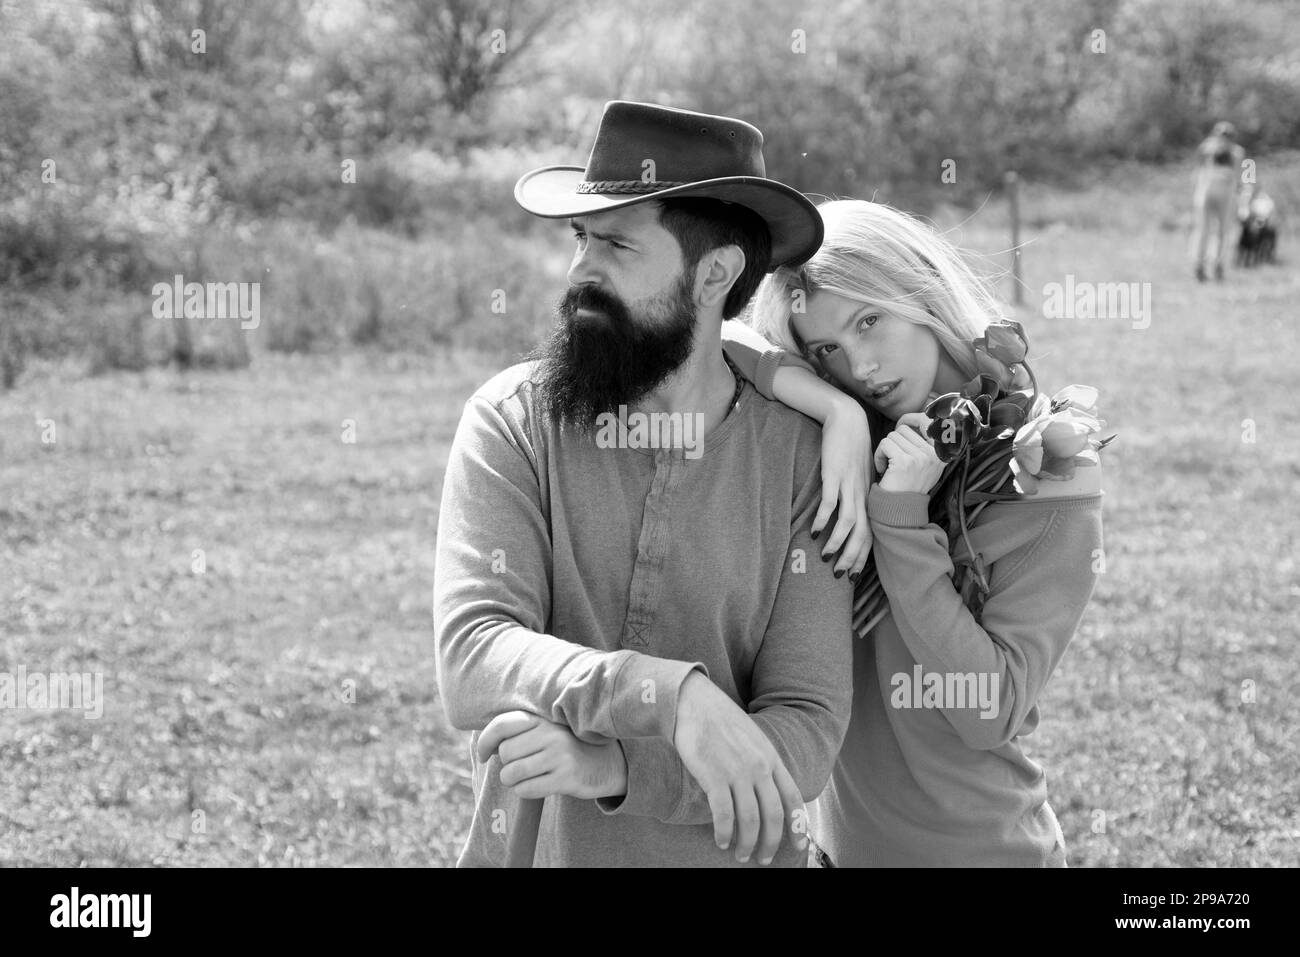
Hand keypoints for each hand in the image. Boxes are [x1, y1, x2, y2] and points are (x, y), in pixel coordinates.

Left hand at [477, 711, 626, 799]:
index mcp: (544, 719)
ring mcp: (559, 756)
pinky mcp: (565, 778)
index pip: (503, 725)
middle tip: (518, 766)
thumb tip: (485, 747)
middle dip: (505, 764)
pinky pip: (526, 789)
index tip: (483, 754)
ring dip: (512, 781)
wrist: (607, 764)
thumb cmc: (567, 748)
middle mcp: (551, 733)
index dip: (485, 741)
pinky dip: (524, 791)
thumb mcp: (548, 731)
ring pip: (512, 772)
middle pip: (505, 752)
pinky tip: (535, 786)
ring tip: (524, 778)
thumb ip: (521, 731)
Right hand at [673, 671, 804, 865]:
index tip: (799, 846)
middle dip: (770, 843)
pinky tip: (720, 840)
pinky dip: (724, 832)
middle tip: (762, 859)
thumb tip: (767, 790)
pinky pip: (724, 814)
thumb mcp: (753, 738)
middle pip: (774, 816)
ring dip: (747, 844)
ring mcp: (738, 772)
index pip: (793, 798)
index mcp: (771, 758)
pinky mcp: (714, 776)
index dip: (798, 826)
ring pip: (751, 820)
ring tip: (740, 854)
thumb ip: (763, 762)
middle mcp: (759, 767)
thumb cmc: (720, 720)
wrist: (694, 701)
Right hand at [813, 398, 872, 579]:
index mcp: (869, 495)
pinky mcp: (834, 474)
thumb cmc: (851, 447)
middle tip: (841, 575)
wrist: (848, 419)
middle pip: (863, 532)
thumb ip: (855, 494)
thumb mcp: (858, 473)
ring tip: (827, 557)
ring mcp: (849, 484)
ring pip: (849, 521)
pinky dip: (824, 519)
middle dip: (853, 557)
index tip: (854, 574)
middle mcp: (862, 493)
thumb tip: (847, 517)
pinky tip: (815, 531)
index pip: (871, 531)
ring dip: (839, 542)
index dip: (864, 555)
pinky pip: (831, 501)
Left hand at [874, 412, 944, 493]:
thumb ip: (924, 442)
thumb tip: (916, 417)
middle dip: (894, 441)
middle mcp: (934, 454)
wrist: (900, 509)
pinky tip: (884, 470)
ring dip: (885, 450)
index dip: (911, 418)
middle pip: (904, 428)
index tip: (901, 426)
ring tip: (889, 467)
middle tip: (893, 458)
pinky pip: (885, 444)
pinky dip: (879, 456)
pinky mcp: (905, 462)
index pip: (928, 420)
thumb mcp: (925, 463)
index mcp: (941, 452)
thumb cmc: (908, 484)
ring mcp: (920, 457)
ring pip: (893, 435)